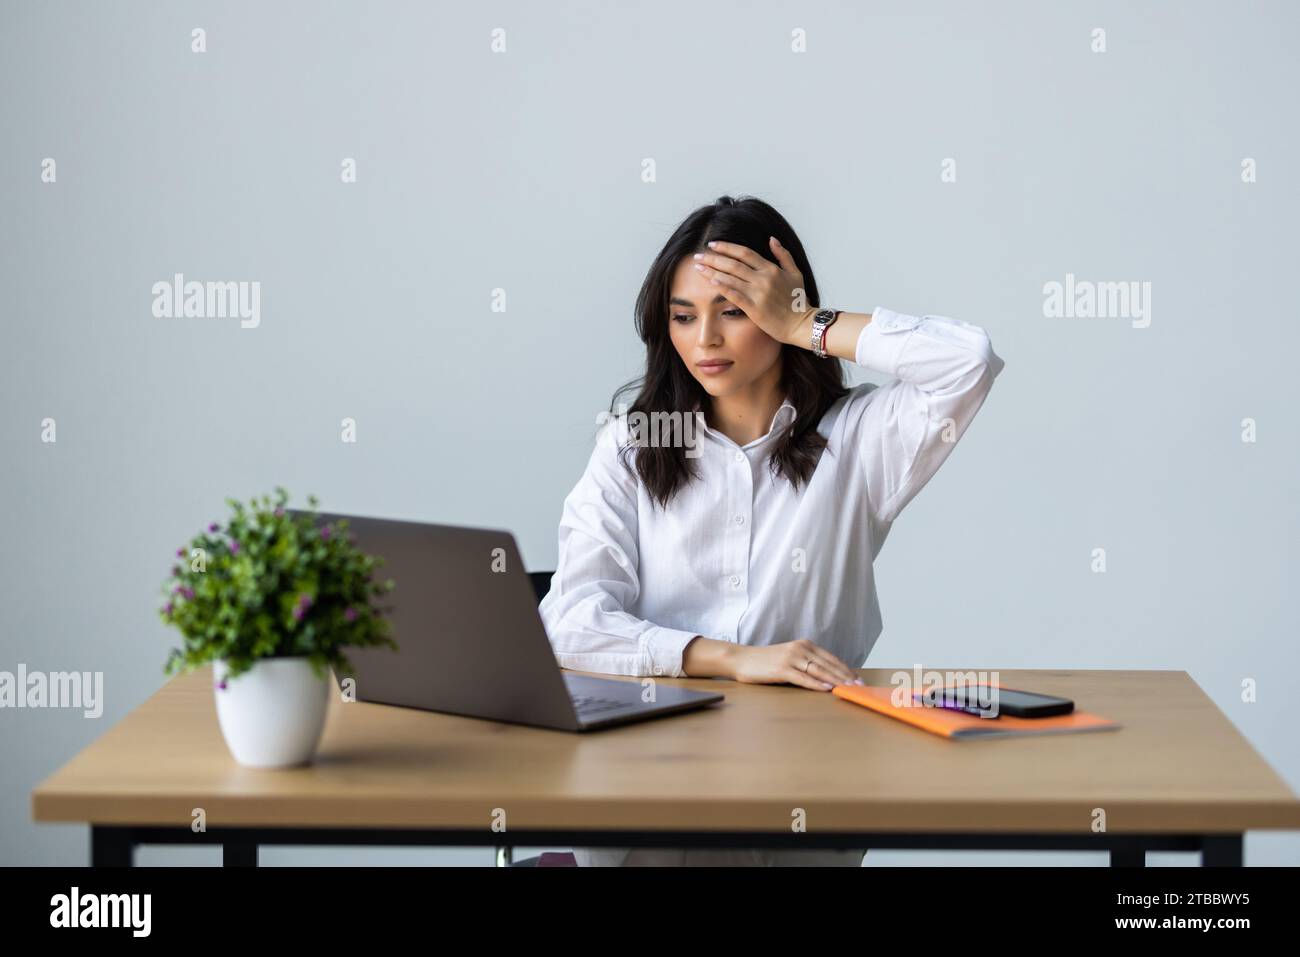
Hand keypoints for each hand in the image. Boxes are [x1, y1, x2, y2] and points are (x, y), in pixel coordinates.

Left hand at [691, 238, 813, 346]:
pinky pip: (735, 295)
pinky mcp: (754, 309)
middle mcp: (763, 279)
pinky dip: (723, 287)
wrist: (801, 324)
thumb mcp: (795, 273)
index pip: (745, 253)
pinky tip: (711, 282)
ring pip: (731, 278)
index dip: (727, 247)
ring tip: (698, 268)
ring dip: (712, 272)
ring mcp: (758, 293)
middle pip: (733, 264)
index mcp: (771, 269)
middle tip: (698, 256)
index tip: (712, 244)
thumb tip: (772, 239)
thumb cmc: (798, 300)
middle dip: (713, 258)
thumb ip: (783, 255)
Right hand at [729, 638, 862, 691]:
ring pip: (819, 671)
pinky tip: (827, 688)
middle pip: (828, 664)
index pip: (830, 658)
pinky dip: (816, 684)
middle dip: (845, 676)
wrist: (741, 659)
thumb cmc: (766, 662)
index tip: (858, 679)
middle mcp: (800, 648)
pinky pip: (803, 678)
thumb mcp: (790, 657)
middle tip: (859, 686)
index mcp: (804, 644)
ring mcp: (790, 658)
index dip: (846, 669)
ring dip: (835, 680)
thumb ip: (806, 663)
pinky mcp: (782, 669)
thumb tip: (828, 676)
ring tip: (848, 688)